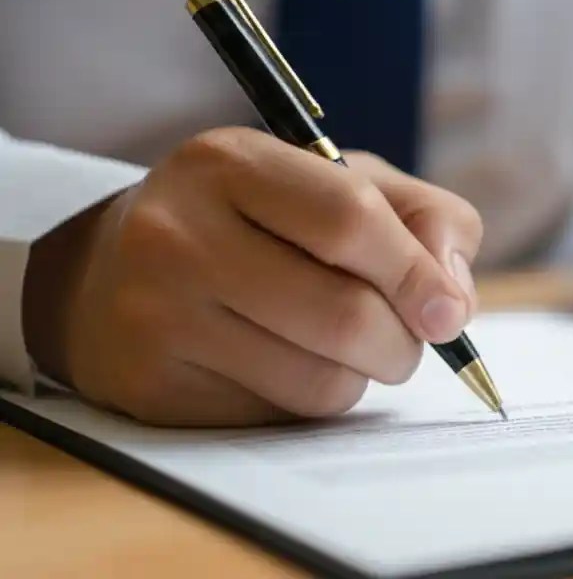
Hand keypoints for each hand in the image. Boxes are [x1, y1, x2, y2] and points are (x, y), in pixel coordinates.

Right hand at [21, 128, 481, 425]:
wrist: (111, 272)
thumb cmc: (258, 221)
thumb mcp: (338, 184)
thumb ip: (424, 218)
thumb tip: (454, 300)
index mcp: (229, 163)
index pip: (350, 220)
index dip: (417, 273)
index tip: (449, 311)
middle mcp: (177, 234)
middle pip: (344, 316)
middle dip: (402, 342)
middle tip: (405, 340)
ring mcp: (155, 315)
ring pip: (320, 381)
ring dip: (360, 376)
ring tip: (340, 346)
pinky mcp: (152, 388)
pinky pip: (279, 418)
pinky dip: (309, 400)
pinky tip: (283, 365)